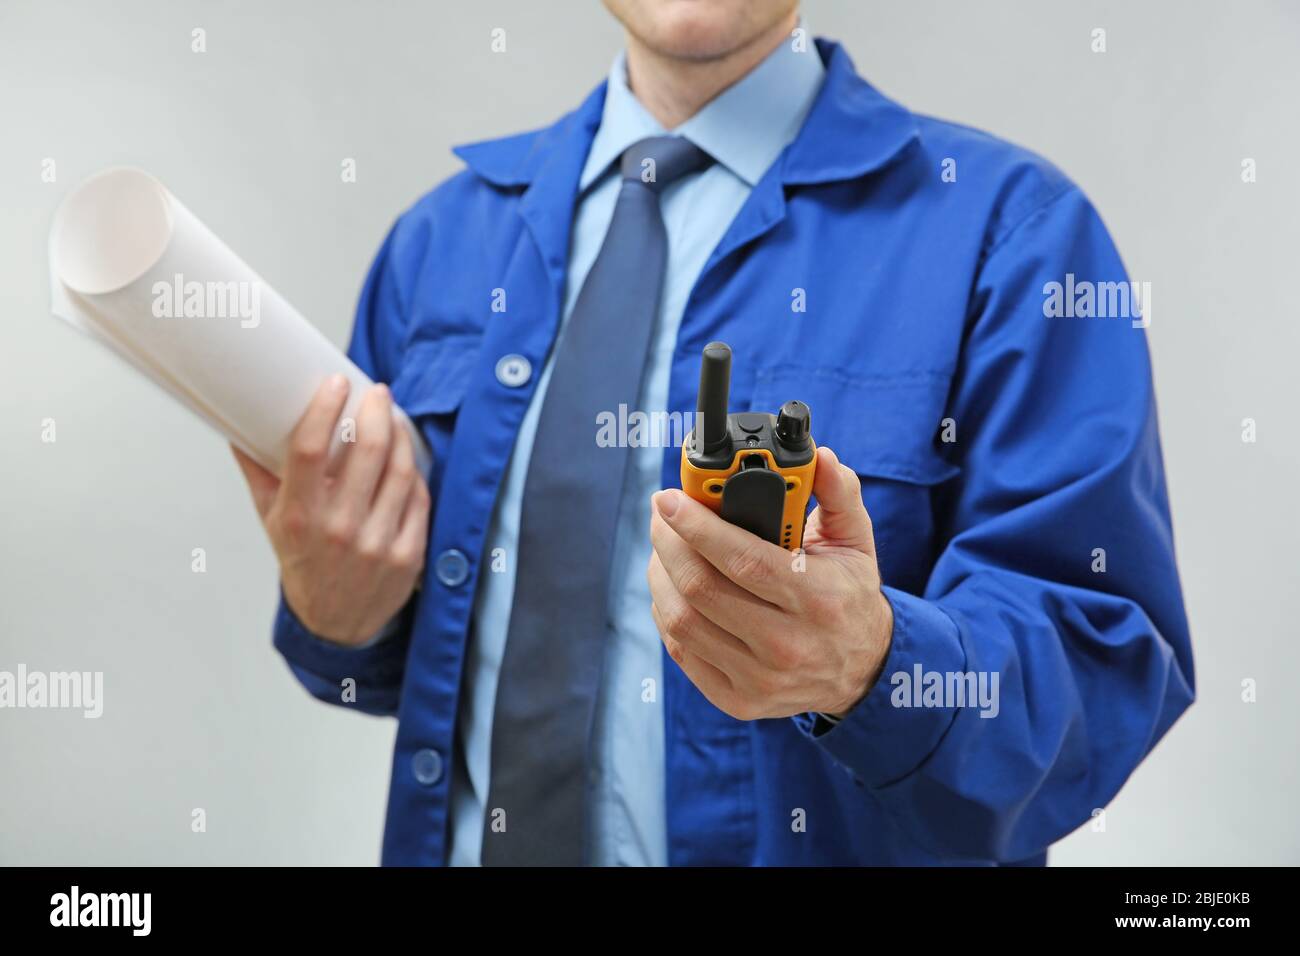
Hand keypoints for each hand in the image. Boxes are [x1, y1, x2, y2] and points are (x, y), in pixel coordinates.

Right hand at [232, 375, 430, 646]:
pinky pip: (418, 497)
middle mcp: (339, 528)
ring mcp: (378, 542)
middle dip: (375, 410)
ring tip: (394, 417)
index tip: (336, 382)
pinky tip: (405, 458)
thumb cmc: (303, 563)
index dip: (325, 408)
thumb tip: (239, 426)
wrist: (335, 625)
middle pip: (366, 450)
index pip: (311, 449)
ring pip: (400, 469)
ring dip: (400, 434)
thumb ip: (258, 472)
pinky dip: (414, 472)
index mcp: (299, 516)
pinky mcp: (409, 554)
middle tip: (377, 392)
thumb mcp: (271, 521)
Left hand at [647, 447, 892, 720]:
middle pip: (701, 589)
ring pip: (682, 620)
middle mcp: (787, 645)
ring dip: (659, 574)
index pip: (743, 560)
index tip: (669, 499)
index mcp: (818, 599)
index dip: (697, 526)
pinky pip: (681, 649)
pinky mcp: (737, 699)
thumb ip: (840, 493)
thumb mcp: (856, 541)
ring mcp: (759, 679)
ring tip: (663, 545)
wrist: (862, 670)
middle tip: (661, 514)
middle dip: (669, 542)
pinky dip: (665, 610)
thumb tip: (821, 457)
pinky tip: (671, 584)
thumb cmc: (849, 594)